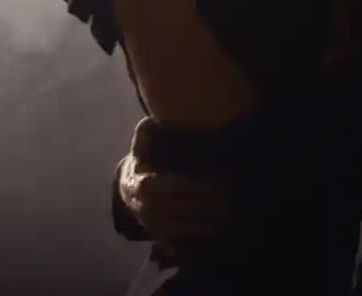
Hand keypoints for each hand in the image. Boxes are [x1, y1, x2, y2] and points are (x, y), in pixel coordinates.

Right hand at [119, 117, 229, 239]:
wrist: (128, 191)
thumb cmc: (143, 163)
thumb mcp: (141, 146)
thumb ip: (145, 133)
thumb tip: (153, 120)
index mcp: (144, 184)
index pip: (174, 185)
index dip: (197, 185)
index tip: (218, 183)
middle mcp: (147, 207)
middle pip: (184, 208)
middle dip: (209, 205)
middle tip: (233, 200)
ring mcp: (153, 224)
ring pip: (185, 227)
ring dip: (209, 223)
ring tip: (231, 215)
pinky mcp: (159, 235)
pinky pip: (182, 240)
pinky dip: (200, 237)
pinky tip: (219, 230)